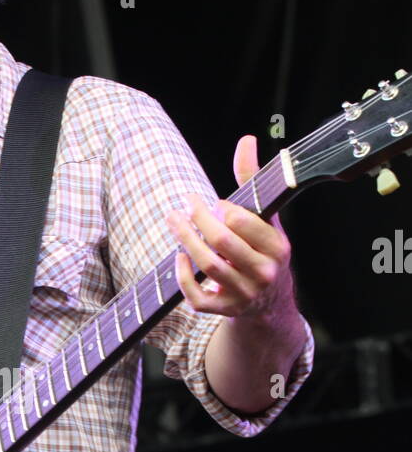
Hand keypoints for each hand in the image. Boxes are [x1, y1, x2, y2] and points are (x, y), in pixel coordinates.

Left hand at [166, 135, 293, 319]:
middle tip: (185, 204)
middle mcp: (264, 272)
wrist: (271, 303)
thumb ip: (253, 180)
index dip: (222, 210)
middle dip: (198, 220)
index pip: (242, 222)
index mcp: (278, 247)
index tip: (213, 203)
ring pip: (207, 265)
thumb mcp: (266, 218)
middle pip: (221, 242)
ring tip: (173, 219)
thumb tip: (246, 140)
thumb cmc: (263, 250)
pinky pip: (197, 296)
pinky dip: (184, 276)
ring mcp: (244, 294)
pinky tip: (179, 257)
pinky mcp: (225, 310)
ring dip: (185, 240)